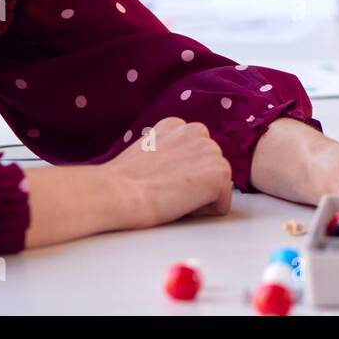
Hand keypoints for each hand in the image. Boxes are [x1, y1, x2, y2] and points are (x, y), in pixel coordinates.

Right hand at [101, 117, 234, 228]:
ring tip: (169, 195)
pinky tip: (179, 203)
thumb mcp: (146, 153)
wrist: (116, 192)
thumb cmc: (122, 183)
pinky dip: (203, 212)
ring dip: (197, 198)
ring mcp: (211, 150)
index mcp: (177, 126)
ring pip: (216, 188)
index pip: (194, 157)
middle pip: (207, 172)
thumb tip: (181, 170)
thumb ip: (169, 153)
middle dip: (192, 185)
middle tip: (163, 190)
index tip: (156, 180)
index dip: (178, 176)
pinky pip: (221, 205)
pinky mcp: (220, 172)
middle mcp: (197, 131)